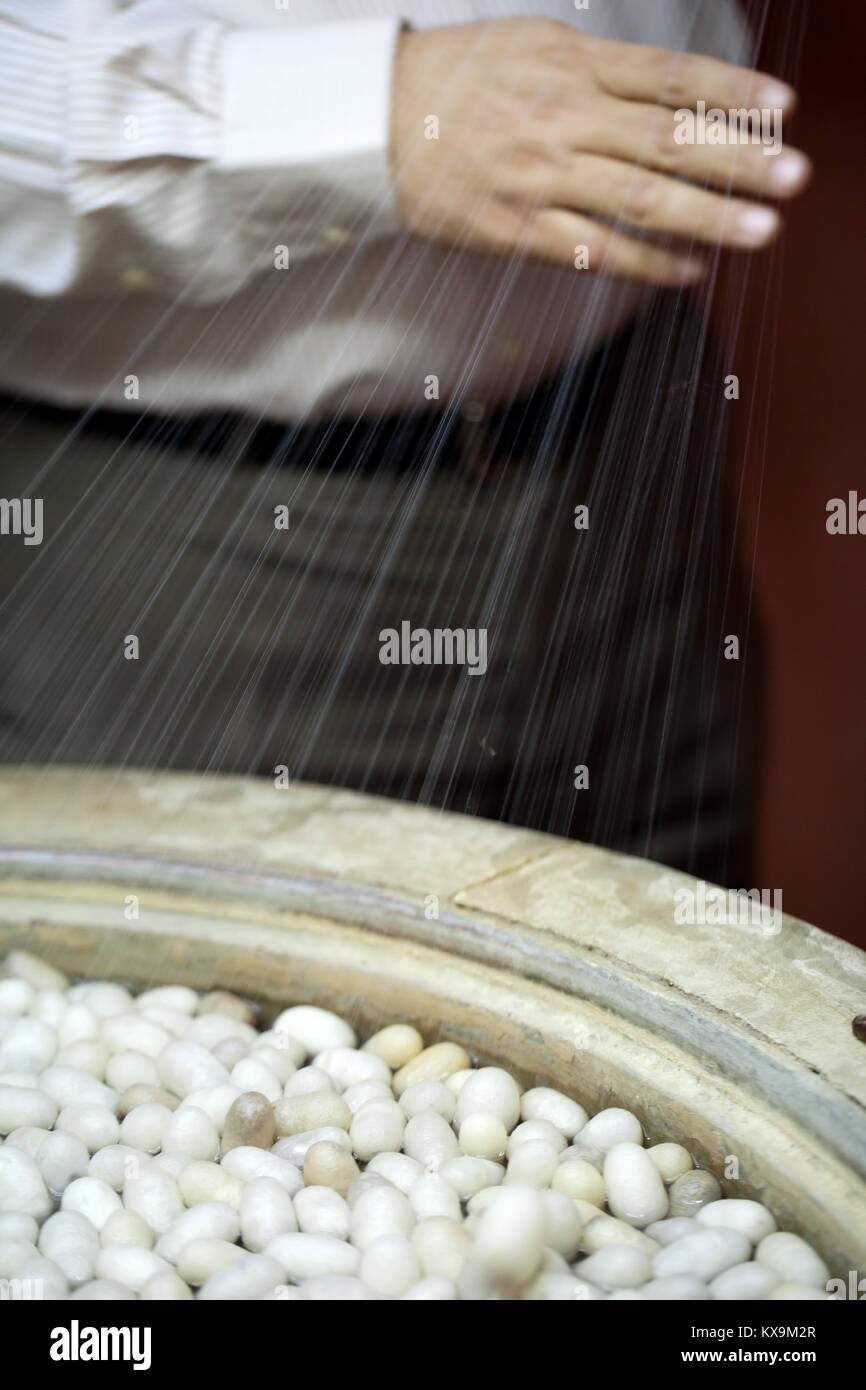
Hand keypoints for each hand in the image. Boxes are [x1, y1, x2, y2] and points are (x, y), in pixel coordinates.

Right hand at [390, 18, 811, 284]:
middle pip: (666, 139)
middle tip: (795, 175)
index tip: (784, 107)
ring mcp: (540, 178)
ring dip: (706, 217)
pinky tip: (688, 270)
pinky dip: (645, 263)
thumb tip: (669, 90)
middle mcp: (562, 120)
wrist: (375, 121)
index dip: (730, 91)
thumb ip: (598, 68)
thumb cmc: (457, 81)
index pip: (667, 78)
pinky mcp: (516, 228)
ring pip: (638, 198)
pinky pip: (593, 250)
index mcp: (569, 66)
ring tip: (762, 230)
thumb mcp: (531, 47)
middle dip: (738, 158)